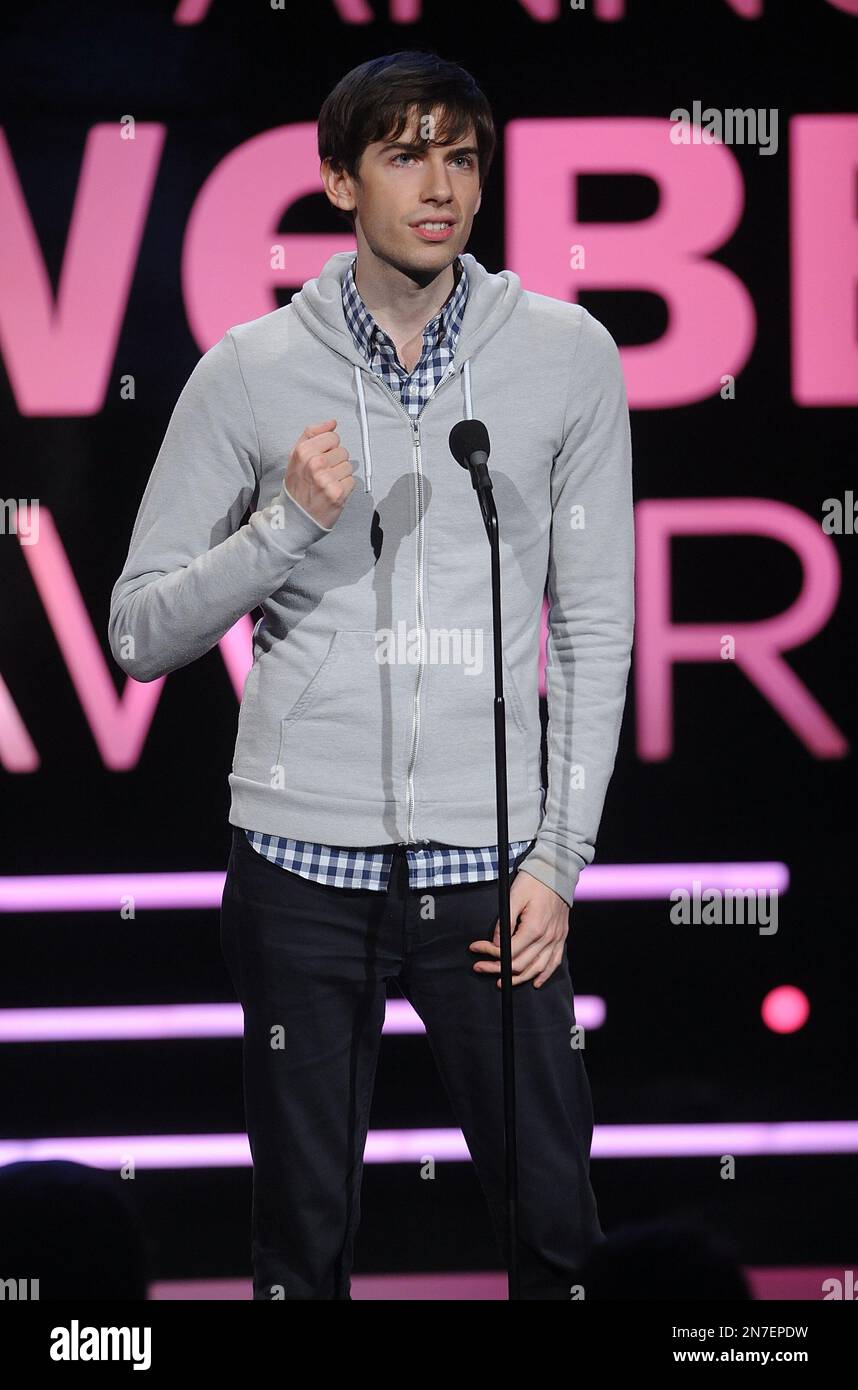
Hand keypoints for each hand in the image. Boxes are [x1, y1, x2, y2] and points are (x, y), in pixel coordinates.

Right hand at [284, 418, 355, 528]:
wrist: (295, 518)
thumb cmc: (297, 487)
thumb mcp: (295, 456)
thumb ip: (312, 435)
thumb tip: (332, 423)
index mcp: (303, 451)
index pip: (332, 436)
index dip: (329, 447)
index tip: (320, 458)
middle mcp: (315, 464)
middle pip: (342, 451)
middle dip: (335, 462)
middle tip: (322, 475)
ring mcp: (326, 479)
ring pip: (348, 466)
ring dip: (340, 475)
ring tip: (327, 484)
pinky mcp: (338, 493)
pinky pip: (351, 481)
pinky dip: (344, 488)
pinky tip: (332, 493)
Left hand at [469, 870, 569, 987]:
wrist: (557, 871)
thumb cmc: (533, 881)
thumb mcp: (512, 896)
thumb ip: (504, 922)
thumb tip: (494, 942)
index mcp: (534, 928)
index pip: (508, 952)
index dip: (489, 953)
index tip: (475, 948)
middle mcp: (547, 938)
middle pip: (520, 965)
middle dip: (496, 968)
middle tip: (479, 966)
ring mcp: (556, 939)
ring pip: (536, 969)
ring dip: (517, 979)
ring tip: (500, 981)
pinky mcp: (561, 937)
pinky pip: (554, 963)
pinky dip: (544, 975)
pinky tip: (535, 982)